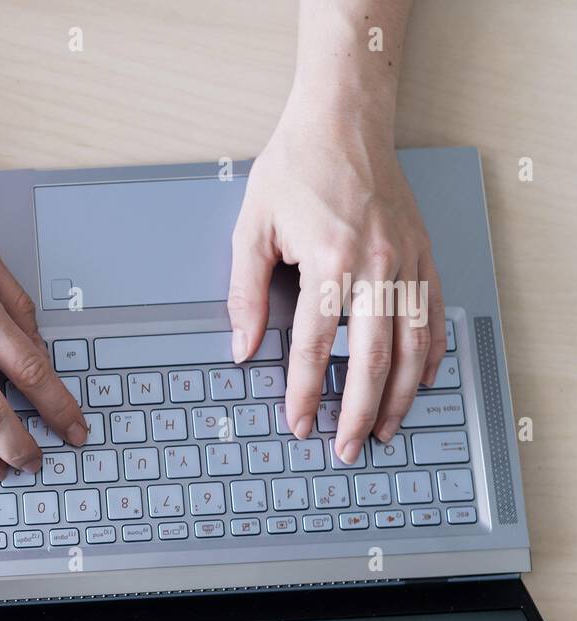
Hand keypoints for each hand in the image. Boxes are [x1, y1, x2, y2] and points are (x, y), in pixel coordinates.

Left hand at [228, 106, 445, 461]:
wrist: (344, 119)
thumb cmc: (296, 166)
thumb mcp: (252, 229)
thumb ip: (244, 294)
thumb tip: (242, 347)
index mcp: (330, 262)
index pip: (315, 346)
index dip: (305, 392)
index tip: (299, 422)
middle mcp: (376, 266)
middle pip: (371, 359)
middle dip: (357, 412)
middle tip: (345, 447)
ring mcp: (407, 261)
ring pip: (411, 346)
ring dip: (399, 396)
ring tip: (382, 429)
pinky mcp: (422, 254)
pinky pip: (433, 315)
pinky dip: (429, 353)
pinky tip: (420, 380)